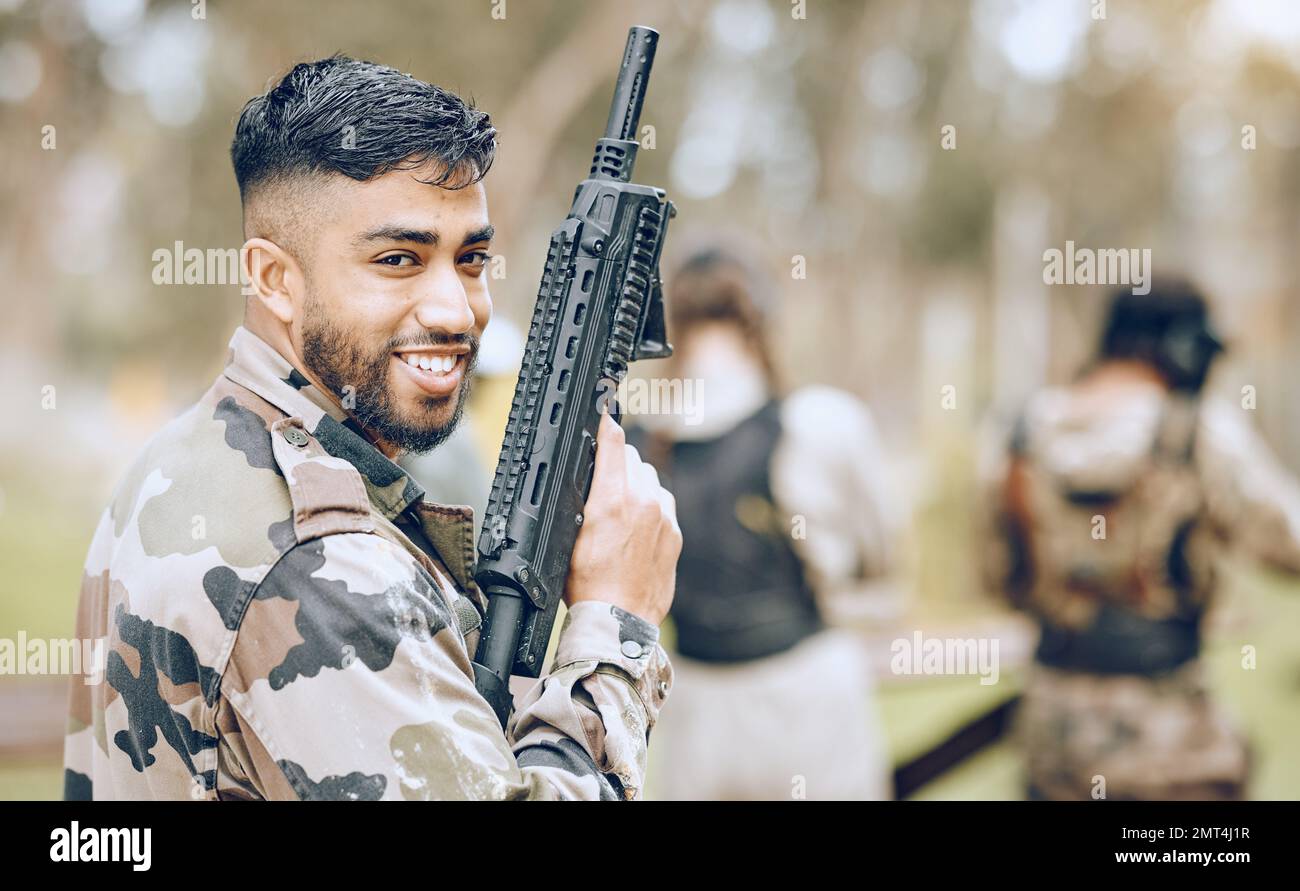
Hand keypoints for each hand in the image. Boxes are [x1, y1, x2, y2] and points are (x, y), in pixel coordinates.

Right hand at [564, 411, 680, 624]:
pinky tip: (635, 525)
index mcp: (613, 500)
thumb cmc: (587, 584)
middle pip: (632, 457)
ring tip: (618, 507)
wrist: (620, 619)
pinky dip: (650, 504)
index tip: (603, 413)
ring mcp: (664, 517)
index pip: (614, 442)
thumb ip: (583, 496)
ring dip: (635, 482)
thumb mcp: (569, 534)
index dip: (606, 425)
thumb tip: (589, 469)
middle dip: (616, 462)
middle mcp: (644, 502)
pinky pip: (662, 502)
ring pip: (650, 478)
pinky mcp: (675, 532)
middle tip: (600, 480)